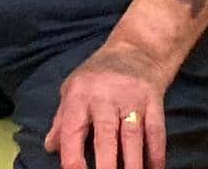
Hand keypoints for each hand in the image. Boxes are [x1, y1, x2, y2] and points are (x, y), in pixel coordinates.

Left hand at [44, 41, 171, 168]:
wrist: (136, 49)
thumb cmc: (98, 75)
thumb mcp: (73, 89)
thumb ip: (62, 120)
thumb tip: (50, 148)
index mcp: (80, 95)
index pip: (72, 130)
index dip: (72, 158)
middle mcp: (105, 97)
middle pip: (106, 136)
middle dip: (106, 166)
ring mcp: (132, 99)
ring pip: (133, 137)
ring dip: (132, 165)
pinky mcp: (154, 101)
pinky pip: (156, 132)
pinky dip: (156, 155)